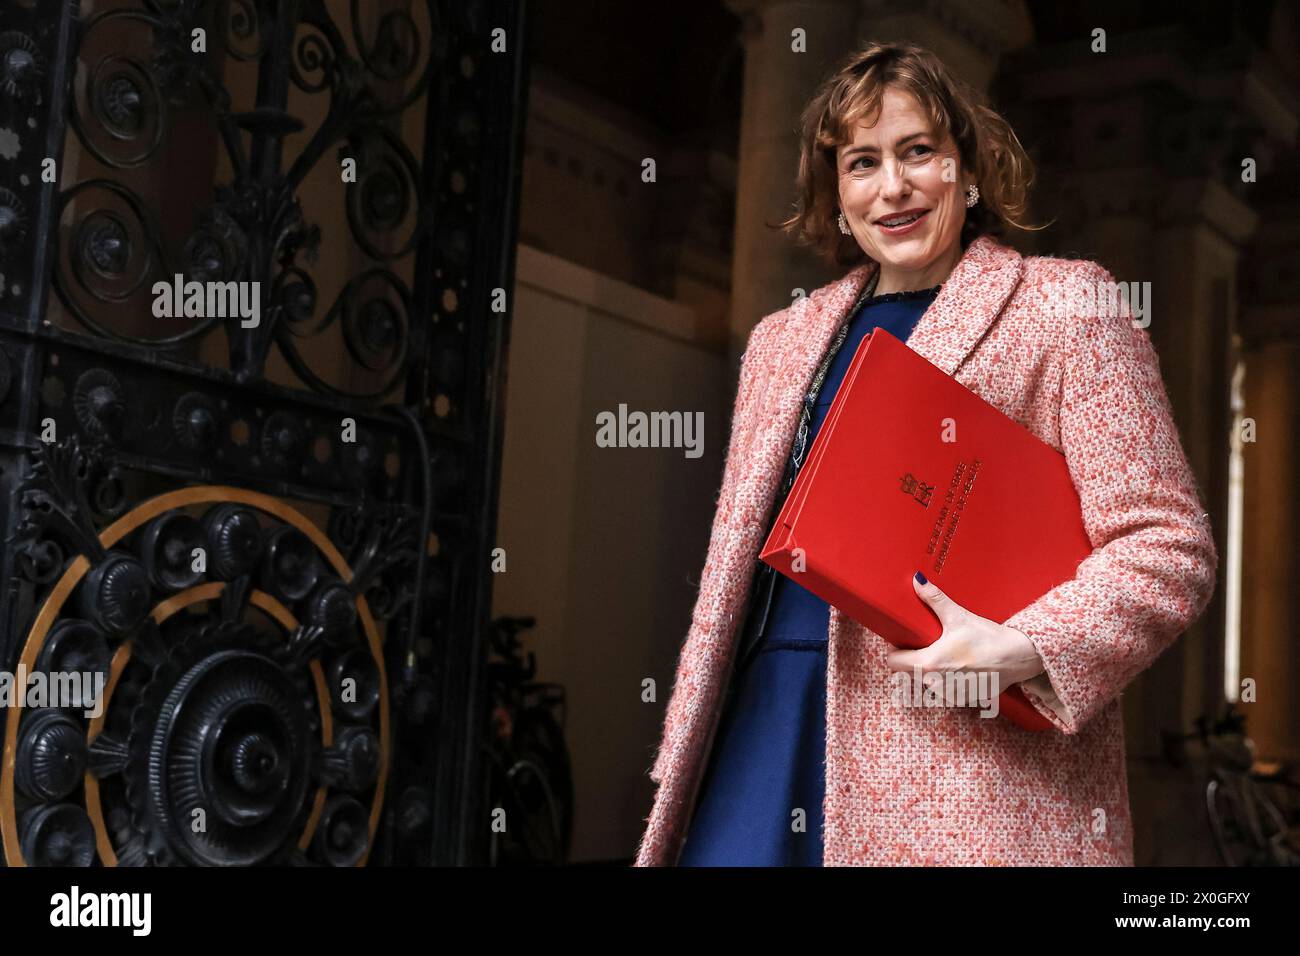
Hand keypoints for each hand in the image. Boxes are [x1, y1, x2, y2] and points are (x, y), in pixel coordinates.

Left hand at [885, 572, 1046, 695]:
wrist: (1019, 657)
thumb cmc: (987, 638)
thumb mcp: (958, 616)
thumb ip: (934, 599)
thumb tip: (918, 580)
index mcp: (928, 664)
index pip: (894, 663)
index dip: (895, 651)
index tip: (901, 642)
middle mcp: (936, 684)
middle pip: (910, 673)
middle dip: (915, 659)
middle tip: (928, 644)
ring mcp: (950, 695)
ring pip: (928, 684)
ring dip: (932, 673)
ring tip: (946, 656)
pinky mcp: (964, 700)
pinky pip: (947, 692)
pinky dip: (950, 682)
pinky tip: (961, 668)